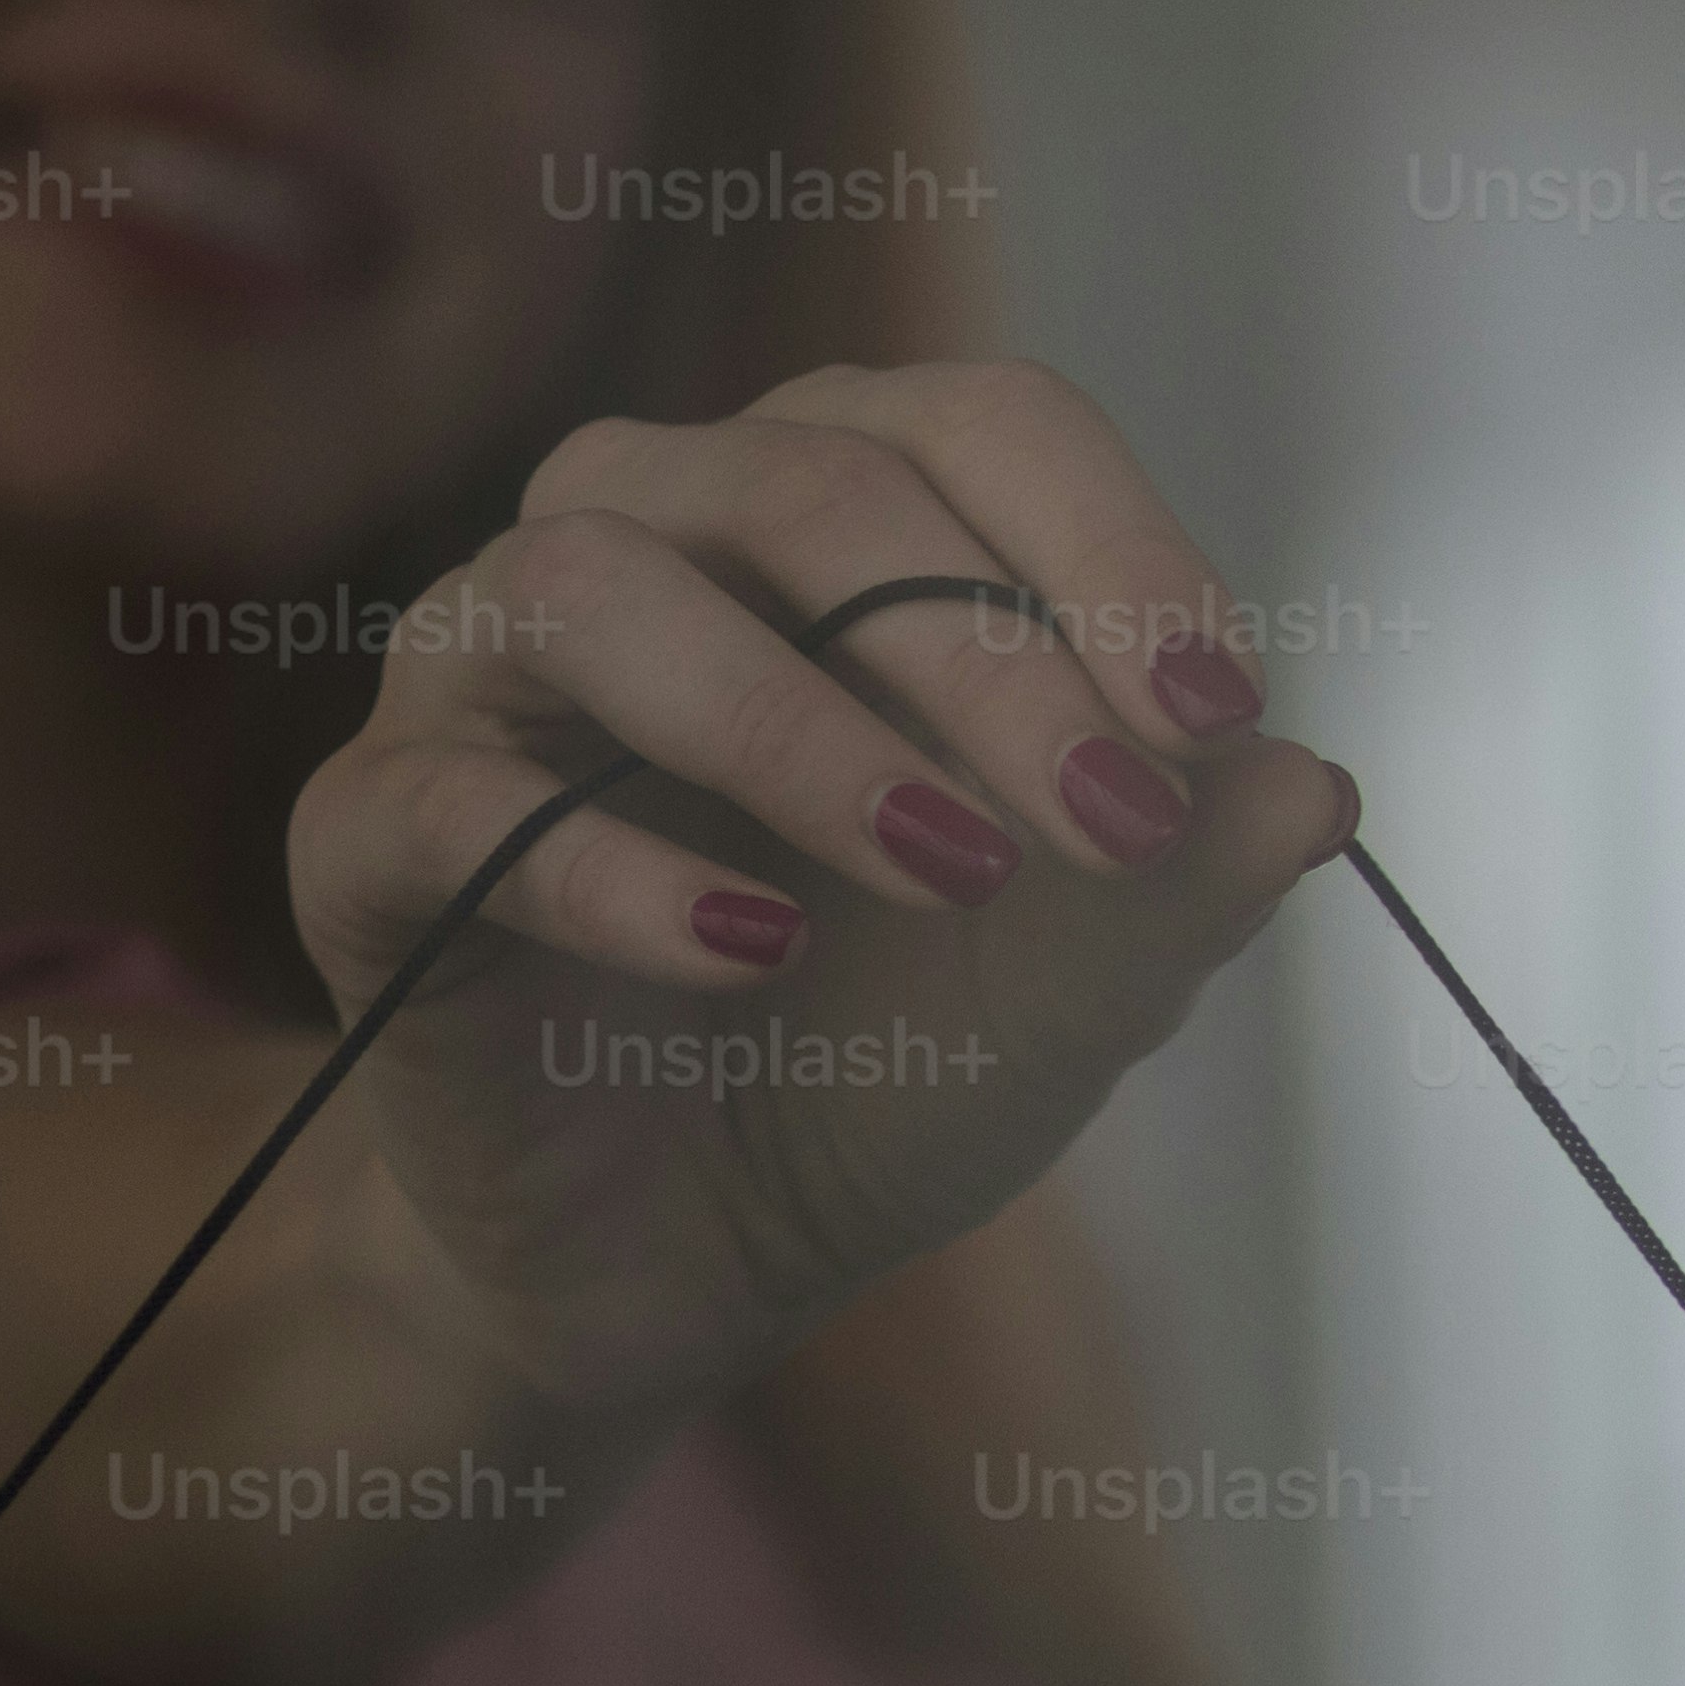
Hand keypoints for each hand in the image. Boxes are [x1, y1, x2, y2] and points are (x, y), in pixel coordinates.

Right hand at [294, 358, 1350, 1418]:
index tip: (1220, 712)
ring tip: (945, 869)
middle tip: (1109, 820)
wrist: (677, 1259)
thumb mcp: (1069, 991)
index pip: (978, 426)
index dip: (1110, 546)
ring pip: (600, 583)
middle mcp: (641, 534)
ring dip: (797, 726)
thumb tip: (1315, 787)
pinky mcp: (369, 835)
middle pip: (809, 482)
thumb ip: (1184, 887)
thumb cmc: (873, 1063)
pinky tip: (755, 955)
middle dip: (984, 652)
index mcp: (823, 512)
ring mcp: (481, 673)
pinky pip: (459, 802)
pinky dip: (614, 876)